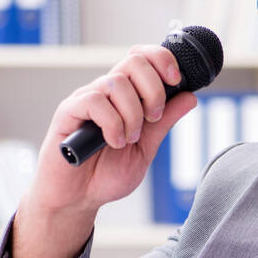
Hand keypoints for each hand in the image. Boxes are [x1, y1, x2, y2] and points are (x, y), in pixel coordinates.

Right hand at [28, 45, 197, 216]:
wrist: (77, 199)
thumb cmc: (105, 175)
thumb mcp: (146, 149)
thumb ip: (164, 122)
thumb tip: (189, 96)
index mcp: (125, 96)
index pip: (142, 58)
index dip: (162, 60)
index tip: (175, 81)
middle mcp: (105, 92)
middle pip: (133, 61)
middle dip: (153, 89)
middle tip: (152, 118)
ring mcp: (86, 100)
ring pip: (116, 82)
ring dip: (132, 113)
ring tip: (129, 140)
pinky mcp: (67, 112)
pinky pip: (94, 101)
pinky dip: (112, 123)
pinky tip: (113, 142)